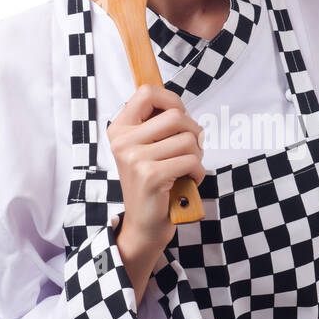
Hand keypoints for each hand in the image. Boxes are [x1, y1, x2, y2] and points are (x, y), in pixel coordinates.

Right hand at [108, 83, 206, 255]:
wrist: (144, 225)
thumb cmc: (152, 183)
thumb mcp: (146, 149)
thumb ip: (156, 125)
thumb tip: (179, 106)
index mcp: (120, 129)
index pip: (147, 92)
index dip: (172, 100)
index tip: (180, 117)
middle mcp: (123, 141)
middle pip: (176, 116)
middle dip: (194, 132)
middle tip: (190, 150)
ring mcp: (135, 159)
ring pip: (188, 140)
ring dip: (197, 156)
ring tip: (187, 168)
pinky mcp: (151, 176)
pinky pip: (191, 161)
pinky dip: (198, 172)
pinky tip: (189, 181)